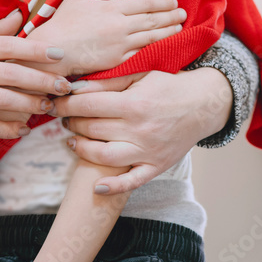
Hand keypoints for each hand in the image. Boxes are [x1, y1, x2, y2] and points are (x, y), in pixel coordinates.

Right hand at [0, 10, 72, 138]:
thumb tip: (20, 13)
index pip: (9, 46)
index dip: (37, 50)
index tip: (60, 55)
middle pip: (12, 74)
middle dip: (42, 81)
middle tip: (65, 86)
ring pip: (4, 100)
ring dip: (31, 105)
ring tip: (49, 105)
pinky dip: (9, 129)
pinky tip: (24, 128)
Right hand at [25, 0, 187, 75]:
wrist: (50, 52)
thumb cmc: (62, 23)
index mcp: (111, 8)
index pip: (145, 3)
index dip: (162, 2)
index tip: (172, 1)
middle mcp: (119, 25)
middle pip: (153, 19)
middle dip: (171, 15)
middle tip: (183, 13)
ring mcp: (120, 45)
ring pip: (152, 36)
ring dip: (169, 31)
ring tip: (180, 27)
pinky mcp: (118, 61)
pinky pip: (143, 54)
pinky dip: (157, 48)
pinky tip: (166, 46)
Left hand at [50, 68, 231, 193]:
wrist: (204, 104)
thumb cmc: (169, 85)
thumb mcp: (141, 74)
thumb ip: (109, 81)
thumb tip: (75, 88)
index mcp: (135, 103)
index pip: (88, 105)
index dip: (66, 104)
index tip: (57, 102)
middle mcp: (140, 129)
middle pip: (92, 129)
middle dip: (72, 122)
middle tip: (65, 118)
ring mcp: (148, 150)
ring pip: (104, 156)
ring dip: (81, 149)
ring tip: (73, 140)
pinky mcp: (157, 166)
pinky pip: (132, 181)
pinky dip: (113, 187)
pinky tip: (97, 187)